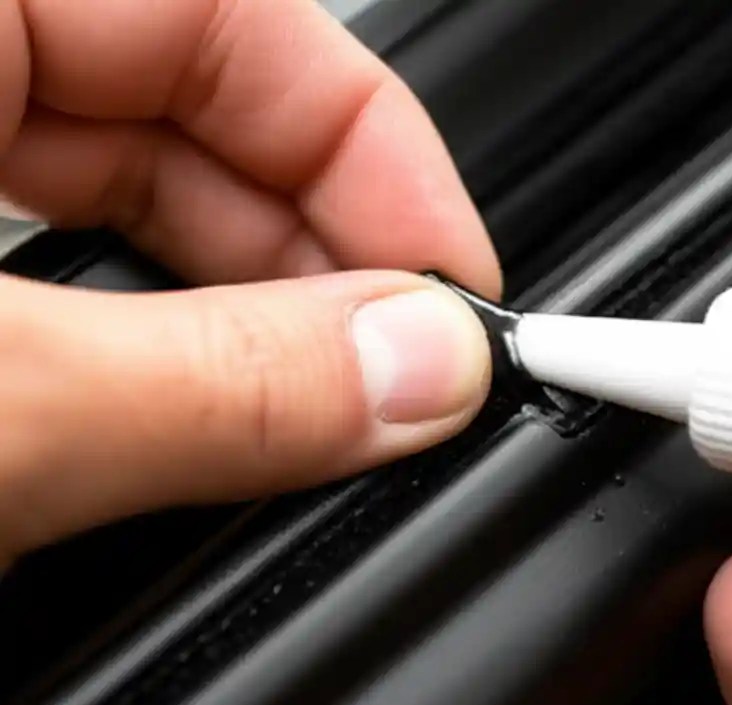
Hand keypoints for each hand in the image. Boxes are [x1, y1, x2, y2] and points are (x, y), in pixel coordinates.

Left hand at [0, 0, 499, 563]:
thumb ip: (218, 382)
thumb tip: (417, 369)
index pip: (231, 12)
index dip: (372, 144)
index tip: (454, 277)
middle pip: (187, 104)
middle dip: (312, 245)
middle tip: (401, 366)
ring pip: (116, 188)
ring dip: (234, 306)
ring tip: (311, 404)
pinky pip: (46, 259)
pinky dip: (136, 336)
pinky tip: (182, 407)